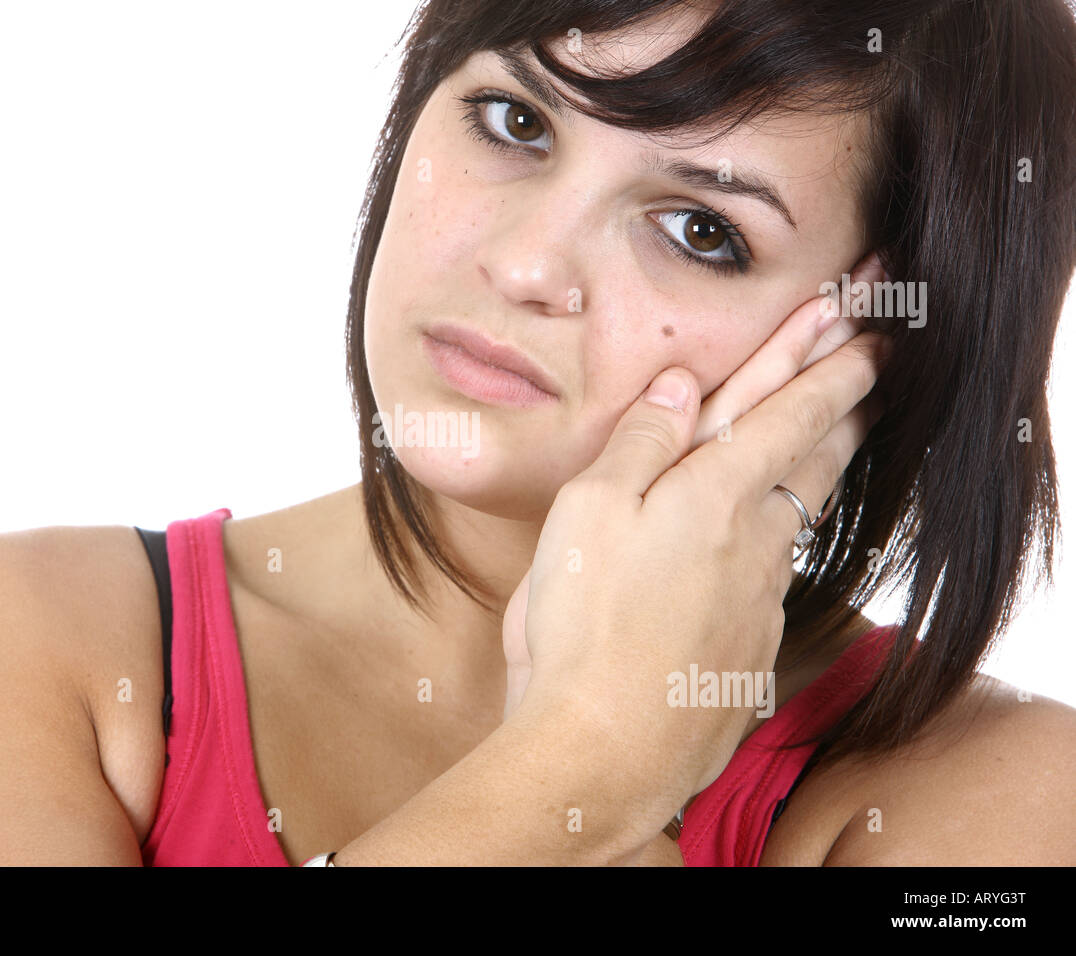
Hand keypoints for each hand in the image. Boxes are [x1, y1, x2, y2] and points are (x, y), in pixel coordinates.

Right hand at [501, 253, 890, 836]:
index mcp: (715, 493)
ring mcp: (760, 597)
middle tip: (873, 364)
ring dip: (822, 466)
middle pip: (817, 458)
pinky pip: (773, 575)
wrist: (606, 746)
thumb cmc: (582, 622)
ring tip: (837, 436)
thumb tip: (678, 387)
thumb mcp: (590, 511)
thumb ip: (640, 445)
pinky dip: (779, 540)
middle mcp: (756, 540)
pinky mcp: (748, 646)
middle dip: (847, 405)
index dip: (829, 367)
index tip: (867, 333)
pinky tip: (766, 546)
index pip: (789, 413)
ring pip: (801, 517)